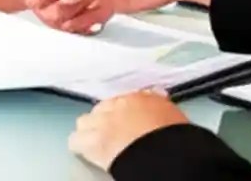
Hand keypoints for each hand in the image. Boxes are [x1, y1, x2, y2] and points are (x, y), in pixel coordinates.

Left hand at [69, 90, 190, 170]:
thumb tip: (163, 105)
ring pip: (85, 121)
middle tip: (112, 132)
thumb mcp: (174, 114)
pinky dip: (79, 146)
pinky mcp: (92, 142)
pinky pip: (76, 141)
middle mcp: (118, 105)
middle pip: (102, 108)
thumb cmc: (174, 138)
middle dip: (104, 119)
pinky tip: (84, 151)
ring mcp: (103, 121)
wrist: (164, 153)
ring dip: (89, 129)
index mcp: (140, 98)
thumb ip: (162, 106)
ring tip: (95, 140)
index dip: (122, 111)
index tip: (126, 119)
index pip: (124, 99)